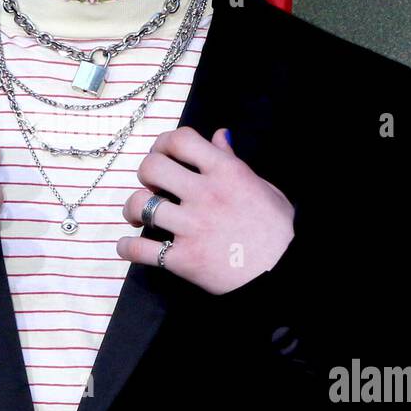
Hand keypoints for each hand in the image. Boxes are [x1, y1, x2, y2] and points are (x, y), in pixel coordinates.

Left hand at [116, 126, 294, 294]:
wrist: (284, 275)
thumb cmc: (279, 232)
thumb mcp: (263, 187)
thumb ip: (234, 161)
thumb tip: (219, 135)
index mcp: (226, 172)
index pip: (181, 140)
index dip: (164, 143)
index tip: (163, 155)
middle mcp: (205, 195)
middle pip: (152, 167)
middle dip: (145, 174)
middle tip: (152, 186)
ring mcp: (192, 227)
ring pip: (140, 205)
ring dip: (132, 209)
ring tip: (137, 217)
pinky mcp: (183, 259)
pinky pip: (140, 249)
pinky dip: (127, 248)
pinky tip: (128, 246)